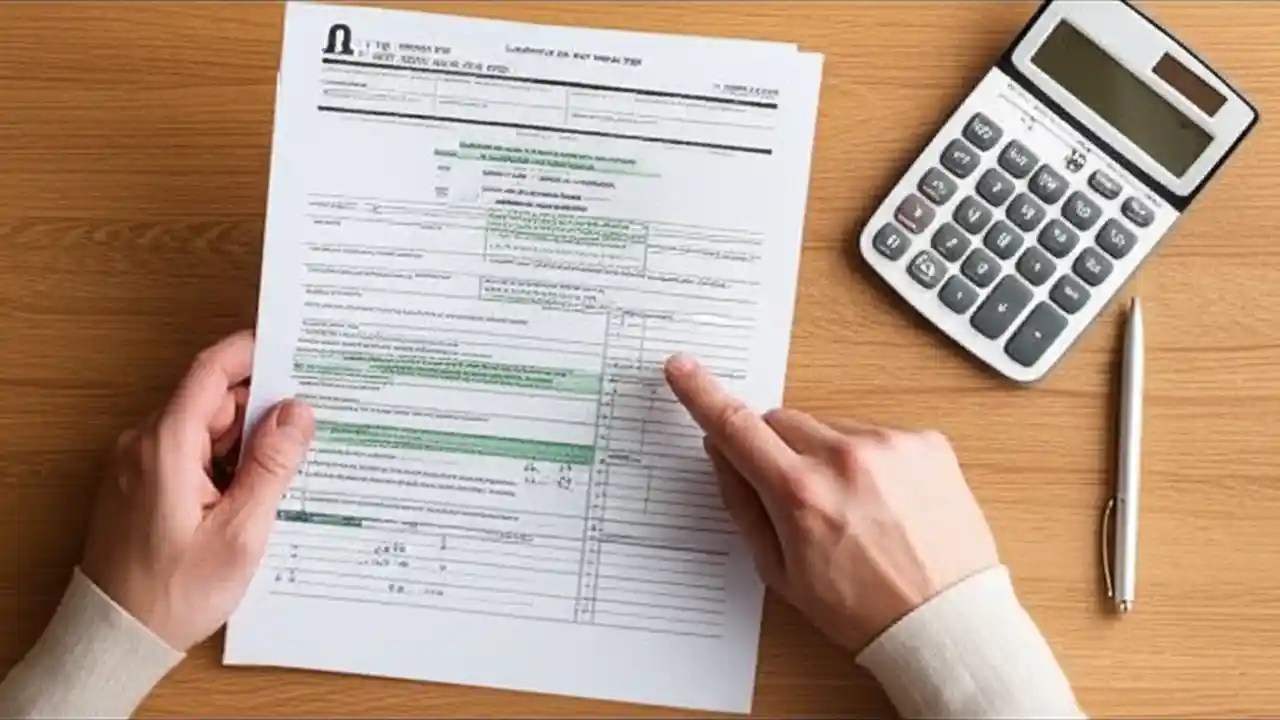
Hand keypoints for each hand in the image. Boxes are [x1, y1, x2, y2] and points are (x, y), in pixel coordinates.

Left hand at [81, 331, 314, 650]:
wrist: (116, 637)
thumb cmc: (174, 592)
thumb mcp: (241, 531)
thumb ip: (272, 465)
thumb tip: (298, 411)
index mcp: (167, 445)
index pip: (212, 371)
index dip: (254, 353)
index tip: (295, 347)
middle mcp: (146, 444)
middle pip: (214, 400)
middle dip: (264, 408)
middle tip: (313, 422)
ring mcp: (141, 464)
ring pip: (205, 429)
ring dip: (247, 441)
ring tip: (292, 467)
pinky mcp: (142, 485)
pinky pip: (191, 454)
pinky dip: (226, 462)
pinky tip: (256, 490)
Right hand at [664, 355, 998, 650]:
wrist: (945, 622)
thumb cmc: (862, 608)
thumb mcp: (781, 570)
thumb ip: (743, 504)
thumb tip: (721, 452)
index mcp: (800, 494)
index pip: (736, 428)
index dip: (701, 395)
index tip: (682, 368)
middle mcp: (844, 457)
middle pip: (782, 422)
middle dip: (778, 450)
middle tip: (798, 497)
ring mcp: (890, 444)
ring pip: (830, 428)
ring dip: (829, 455)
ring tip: (856, 509)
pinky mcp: (927, 442)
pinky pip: (877, 435)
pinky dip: (874, 460)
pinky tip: (889, 503)